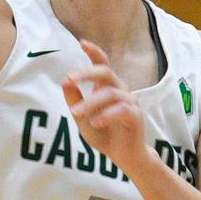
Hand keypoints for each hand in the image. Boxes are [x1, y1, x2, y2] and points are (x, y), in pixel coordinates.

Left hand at [62, 41, 147, 170]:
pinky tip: (95, 122)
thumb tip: (64, 82)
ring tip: (76, 113)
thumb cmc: (103, 133)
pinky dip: (106, 115)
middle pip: (106, 72)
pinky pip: (122, 110)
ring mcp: (130, 102)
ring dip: (90, 102)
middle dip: (86, 73)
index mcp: (107, 87)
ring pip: (110, 93)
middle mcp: (120, 90)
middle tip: (69, 79)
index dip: (94, 52)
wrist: (123, 156)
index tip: (82, 42)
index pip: (102, 64)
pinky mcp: (136, 116)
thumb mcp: (82, 118)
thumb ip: (74, 100)